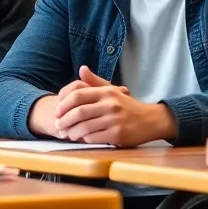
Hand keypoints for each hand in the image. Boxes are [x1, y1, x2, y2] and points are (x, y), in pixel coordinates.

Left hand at [53, 66, 173, 146]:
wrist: (151, 120)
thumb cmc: (127, 106)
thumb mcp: (112, 90)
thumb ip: (95, 81)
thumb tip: (81, 69)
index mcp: (106, 92)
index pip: (77, 95)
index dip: (63, 104)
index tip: (57, 112)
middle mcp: (110, 104)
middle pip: (78, 112)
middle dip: (64, 121)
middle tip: (58, 126)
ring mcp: (114, 120)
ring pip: (84, 127)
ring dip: (72, 132)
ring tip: (67, 134)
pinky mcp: (117, 135)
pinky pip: (94, 138)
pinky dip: (84, 139)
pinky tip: (82, 138)